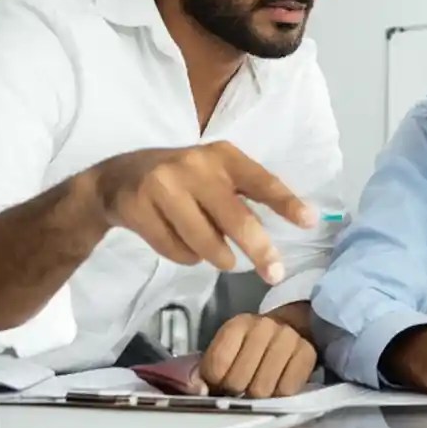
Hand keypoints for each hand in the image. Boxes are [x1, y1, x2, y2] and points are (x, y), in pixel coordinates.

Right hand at [88, 141, 314, 282]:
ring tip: (222, 257)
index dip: (286, 202)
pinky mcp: (140, 208)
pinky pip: (176, 251)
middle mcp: (195, 165)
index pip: (261, 181)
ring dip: (219, 258)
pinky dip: (186, 256)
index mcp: (223, 155)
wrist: (117, 178)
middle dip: (259, 250)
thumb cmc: (181, 178)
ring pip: (205, 242)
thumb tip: (287, 224)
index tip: (309, 221)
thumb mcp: (214, 173)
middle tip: (275, 273)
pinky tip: (180, 242)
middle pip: (236, 218)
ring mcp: (164, 185)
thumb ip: (244, 195)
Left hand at [196, 312, 316, 397]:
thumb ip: (202, 371)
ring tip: (259, 385)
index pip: (216, 365)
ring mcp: (288, 338)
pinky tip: (277, 384)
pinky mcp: (308, 352)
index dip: (215, 382)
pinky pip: (287, 390)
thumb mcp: (223, 350)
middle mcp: (264, 327)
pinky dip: (279, 394)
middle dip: (236, 391)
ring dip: (258, 395)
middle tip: (242, 386)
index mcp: (237, 325)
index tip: (221, 382)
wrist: (293, 328)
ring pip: (262, 390)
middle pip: (238, 381)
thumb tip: (199, 391)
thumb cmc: (251, 347)